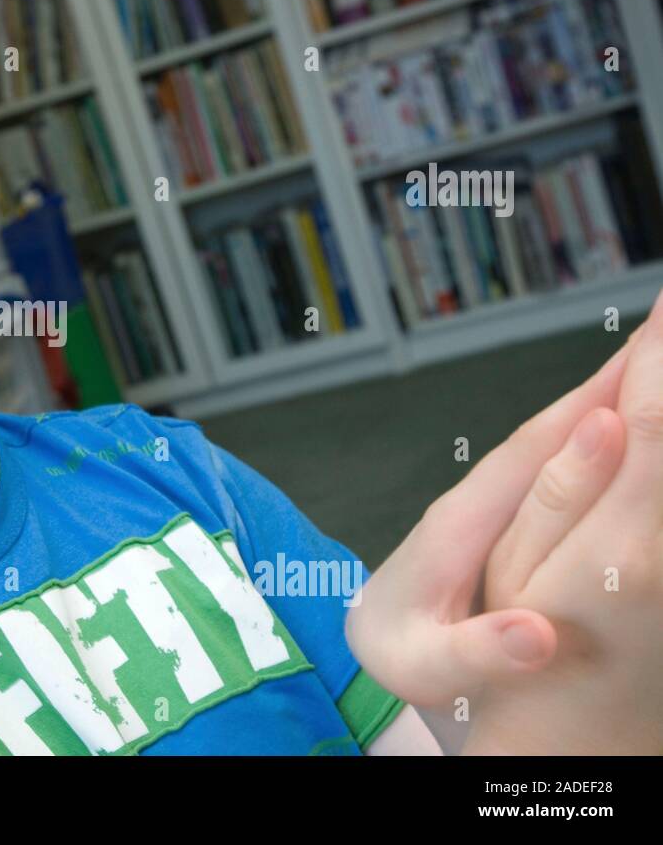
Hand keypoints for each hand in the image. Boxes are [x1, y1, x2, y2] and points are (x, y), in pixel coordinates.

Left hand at [345, 291, 658, 714]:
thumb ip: (476, 653)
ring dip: (601, 395)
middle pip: (547, 430)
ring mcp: (490, 500)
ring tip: (653, 354)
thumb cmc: (396, 654)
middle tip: (660, 329)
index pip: (530, 456)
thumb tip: (540, 638)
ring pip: (551, 439)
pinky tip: (625, 414)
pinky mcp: (501, 511)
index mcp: (461, 525)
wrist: (363, 638)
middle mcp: (477, 498)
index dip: (584, 411)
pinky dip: (591, 431)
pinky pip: (552, 461)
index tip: (639, 365)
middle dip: (604, 381)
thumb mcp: (427, 666)